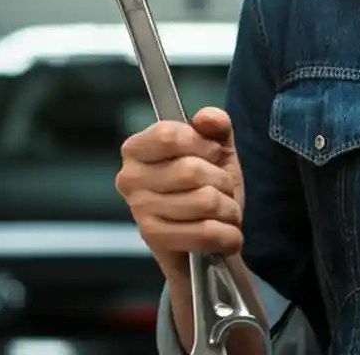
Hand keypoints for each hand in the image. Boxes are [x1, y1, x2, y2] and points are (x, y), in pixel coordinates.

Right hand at [115, 107, 245, 280]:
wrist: (208, 234)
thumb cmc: (208, 185)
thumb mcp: (216, 146)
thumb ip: (215, 124)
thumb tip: (206, 118)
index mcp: (138, 149)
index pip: (169, 135)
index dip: (203, 144)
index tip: (213, 154)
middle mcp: (130, 178)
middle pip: (191, 170)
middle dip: (222, 181)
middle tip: (222, 189)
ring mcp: (140, 211)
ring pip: (204, 201)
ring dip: (229, 208)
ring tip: (224, 211)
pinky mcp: (155, 241)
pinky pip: (206, 233)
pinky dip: (228, 234)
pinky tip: (226, 234)